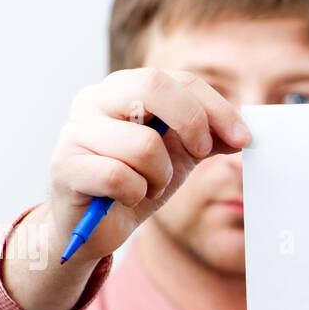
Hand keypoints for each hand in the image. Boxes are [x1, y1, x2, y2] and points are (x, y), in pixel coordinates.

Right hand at [1, 67, 250, 309]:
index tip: (244, 138)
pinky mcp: (64, 166)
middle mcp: (94, 99)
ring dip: (160, 176)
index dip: (216, 107)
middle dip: (191, 122)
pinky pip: (121, 177)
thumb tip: (243, 134)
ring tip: (148, 186)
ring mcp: (75, 130)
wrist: (94, 229)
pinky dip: (136, 195)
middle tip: (200, 153)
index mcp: (124, 88)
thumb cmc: (135, 185)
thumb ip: (207, 138)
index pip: (178, 80)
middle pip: (152, 84)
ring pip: (143, 143)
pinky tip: (127, 199)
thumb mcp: (179, 157)